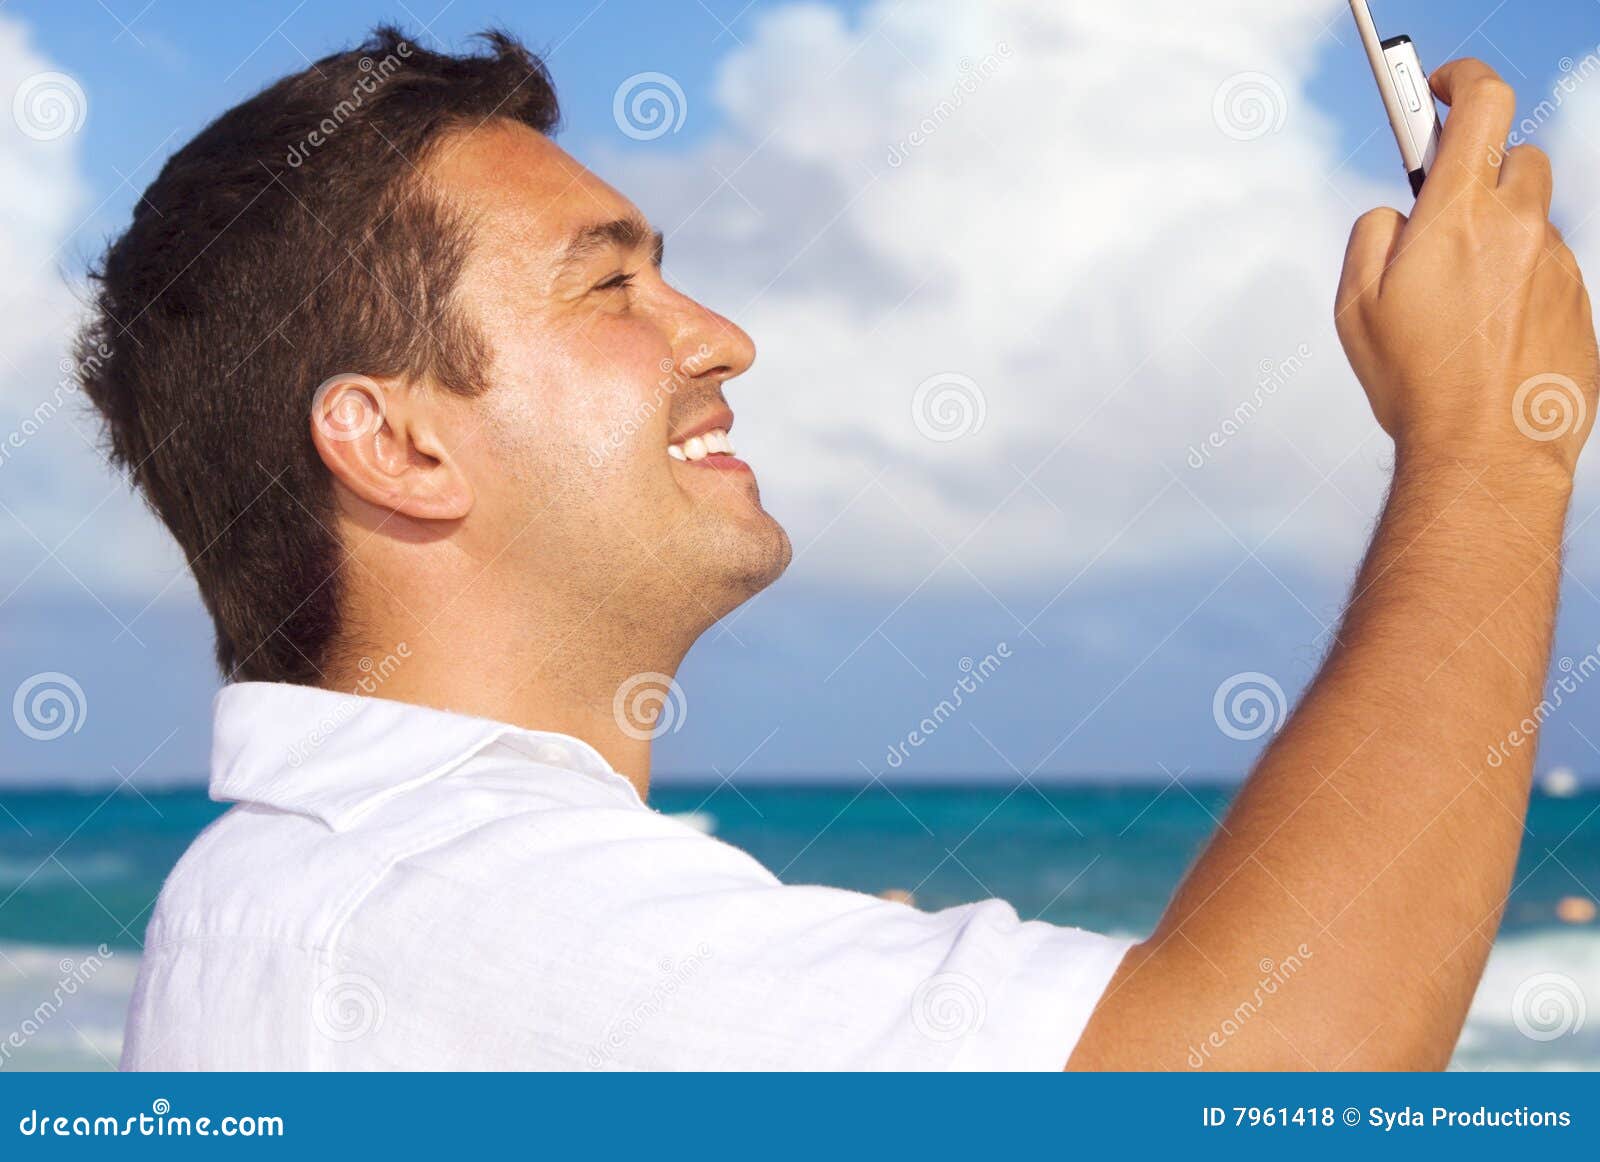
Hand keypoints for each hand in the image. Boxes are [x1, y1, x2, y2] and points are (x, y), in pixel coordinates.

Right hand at [1335, 59, 1598, 478]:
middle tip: (1445, 215)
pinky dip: (1522, 285)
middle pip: (1517, 156)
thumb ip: (1371, 235)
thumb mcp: (1354, 308)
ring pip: (1535, 220)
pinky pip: (1551, 271)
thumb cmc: (1416, 385)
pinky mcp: (1581, 303)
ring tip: (1464, 303)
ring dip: (1503, 236)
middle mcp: (1519, 228)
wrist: (1486, 454)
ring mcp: (1559, 265)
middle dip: (1482, 171)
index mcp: (1458, 217)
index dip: (1459, 81)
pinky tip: (1492, 336)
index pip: (1481, 103)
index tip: (1438, 87)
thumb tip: (1396, 211)